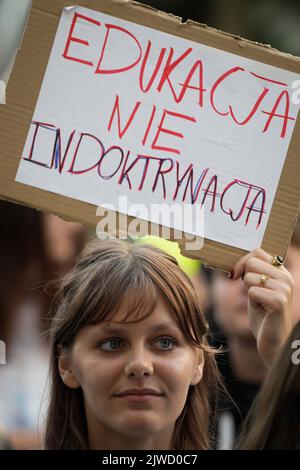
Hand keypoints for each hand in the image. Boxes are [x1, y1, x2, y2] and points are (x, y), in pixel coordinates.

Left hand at [231, 249, 292, 366]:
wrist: (273, 341)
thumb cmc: (263, 315)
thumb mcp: (255, 289)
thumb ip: (250, 273)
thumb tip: (235, 259)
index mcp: (281, 271)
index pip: (257, 252)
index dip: (241, 261)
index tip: (234, 275)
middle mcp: (286, 276)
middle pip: (251, 262)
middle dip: (243, 277)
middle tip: (251, 293)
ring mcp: (284, 288)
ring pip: (250, 277)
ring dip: (249, 292)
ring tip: (260, 303)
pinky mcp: (279, 301)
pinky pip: (252, 292)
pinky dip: (252, 302)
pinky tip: (263, 310)